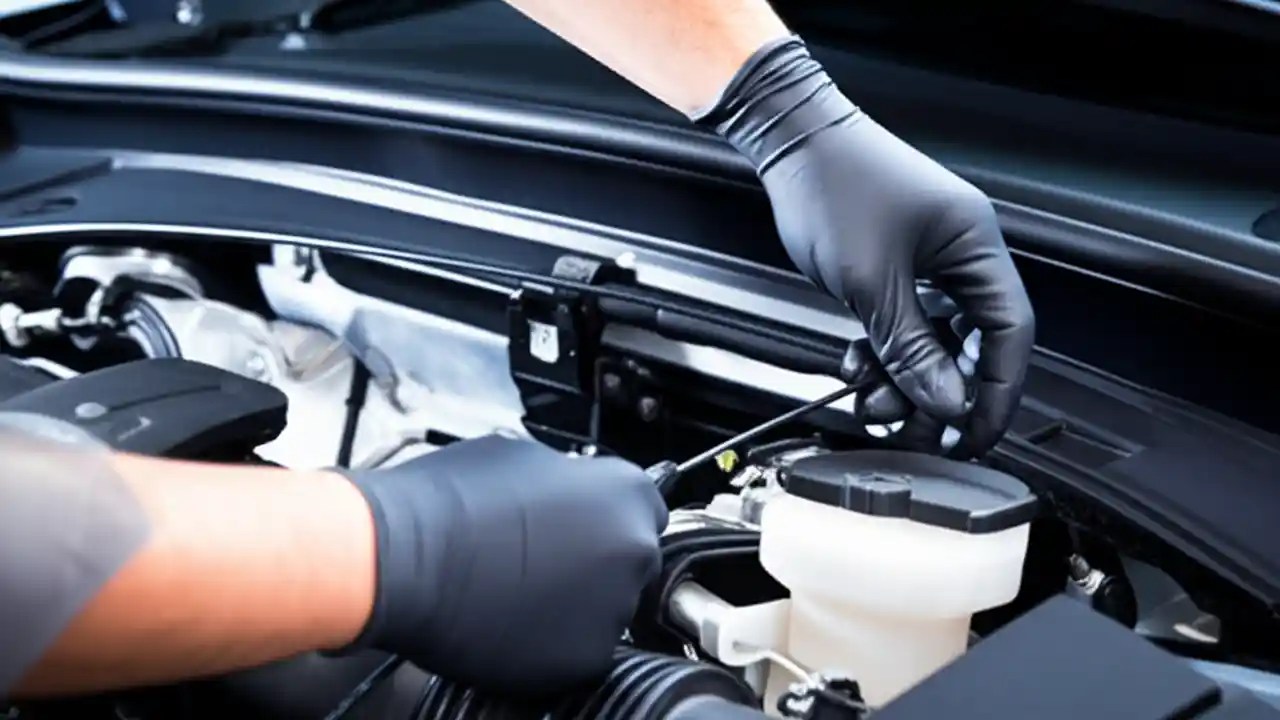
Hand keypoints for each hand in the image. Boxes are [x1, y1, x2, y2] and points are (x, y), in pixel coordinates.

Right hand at [340, 435, 665, 695]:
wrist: (402, 560)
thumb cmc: (449, 502)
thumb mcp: (522, 457)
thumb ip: (568, 478)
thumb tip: (573, 490)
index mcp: (626, 493)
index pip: (648, 507)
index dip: (611, 517)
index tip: (587, 527)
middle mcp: (633, 550)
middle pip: (632, 560)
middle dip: (597, 561)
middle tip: (544, 560)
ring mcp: (613, 609)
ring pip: (608, 608)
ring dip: (577, 602)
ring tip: (520, 588)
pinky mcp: (585, 660)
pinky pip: (580, 649)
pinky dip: (554, 641)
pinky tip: (513, 619)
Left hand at [695, 37, 1034, 456]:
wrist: (789, 138)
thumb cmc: (833, 184)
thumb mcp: (872, 281)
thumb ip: (911, 348)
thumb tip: (946, 402)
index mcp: (977, 247)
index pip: (1010, 335)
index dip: (995, 392)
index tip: (971, 434)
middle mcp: (962, 254)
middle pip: (973, 344)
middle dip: (943, 393)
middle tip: (918, 433)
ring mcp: (929, 260)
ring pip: (934, 341)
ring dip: (905, 379)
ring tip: (872, 402)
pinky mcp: (896, 266)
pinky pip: (905, 325)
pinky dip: (884, 353)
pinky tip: (859, 368)